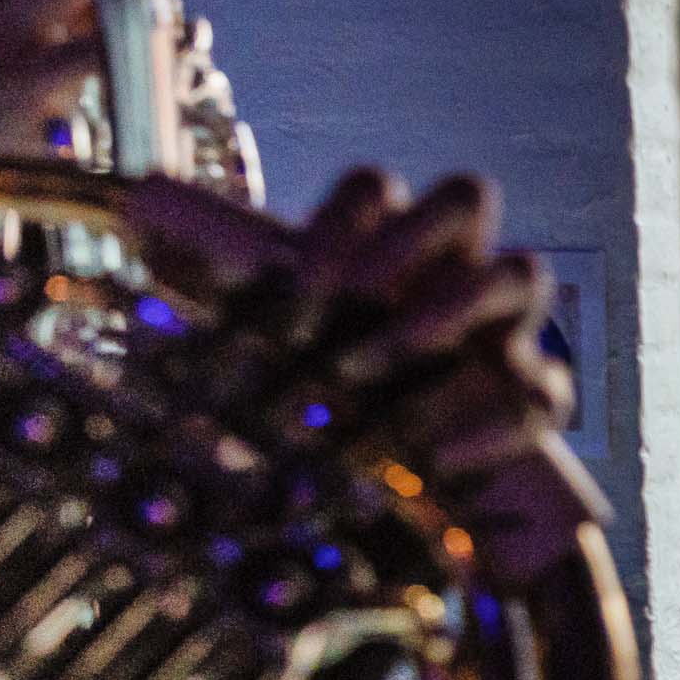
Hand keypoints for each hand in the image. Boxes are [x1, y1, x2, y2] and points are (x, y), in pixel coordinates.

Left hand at [121, 163, 603, 594]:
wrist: (371, 490)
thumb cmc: (306, 395)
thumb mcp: (249, 338)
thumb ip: (205, 280)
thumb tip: (136, 208)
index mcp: (379, 245)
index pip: (377, 189)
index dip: (343, 219)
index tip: (299, 286)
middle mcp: (448, 267)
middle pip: (466, 196)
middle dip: (406, 242)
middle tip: (351, 304)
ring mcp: (501, 327)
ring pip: (522, 270)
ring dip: (452, 307)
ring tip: (383, 365)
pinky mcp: (530, 400)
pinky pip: (543, 392)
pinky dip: (495, 421)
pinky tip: (435, 456)